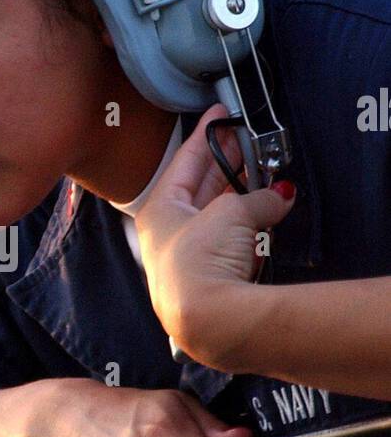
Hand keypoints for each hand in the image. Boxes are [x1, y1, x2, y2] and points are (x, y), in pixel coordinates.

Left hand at [135, 104, 295, 369]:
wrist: (209, 321)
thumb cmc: (200, 261)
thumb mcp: (231, 213)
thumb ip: (257, 199)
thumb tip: (279, 198)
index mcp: (158, 208)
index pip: (184, 160)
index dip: (206, 135)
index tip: (220, 115)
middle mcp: (167, 233)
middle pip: (200, 187)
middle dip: (226, 163)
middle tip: (247, 141)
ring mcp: (187, 259)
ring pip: (216, 214)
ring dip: (241, 193)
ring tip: (263, 172)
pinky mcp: (209, 281)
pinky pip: (230, 240)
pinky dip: (248, 223)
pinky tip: (265, 211)